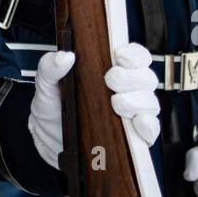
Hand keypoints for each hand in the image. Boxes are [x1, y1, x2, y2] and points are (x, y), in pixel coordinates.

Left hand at [28, 43, 160, 169]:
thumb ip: (50, 66)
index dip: (133, 54)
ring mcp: (133, 113)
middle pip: (146, 78)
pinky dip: (148, 125)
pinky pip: (151, 130)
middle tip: (110, 80)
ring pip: (150, 102)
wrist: (51, 141)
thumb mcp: (46, 84)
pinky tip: (136, 121)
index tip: (119, 56)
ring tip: (116, 103)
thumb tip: (65, 56)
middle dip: (130, 77)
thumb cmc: (54, 108)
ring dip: (136, 101)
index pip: (136, 56)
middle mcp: (127, 90)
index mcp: (111, 70)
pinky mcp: (135, 137)